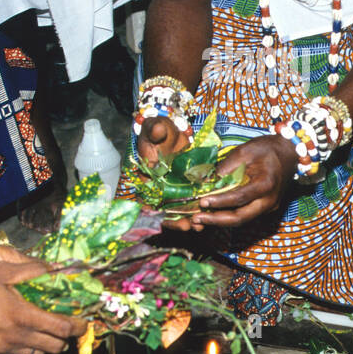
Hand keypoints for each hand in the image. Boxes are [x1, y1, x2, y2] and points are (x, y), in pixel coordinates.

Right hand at [0, 260, 85, 353]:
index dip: (78, 326)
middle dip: (65, 337)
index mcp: (21, 316)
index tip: (84, 321)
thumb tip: (55, 269)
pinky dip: (29, 348)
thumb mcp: (0, 270)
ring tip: (45, 328)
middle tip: (66, 323)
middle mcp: (16, 337)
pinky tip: (24, 334)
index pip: (62, 329)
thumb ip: (31, 272)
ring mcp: (3, 350)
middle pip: (55, 347)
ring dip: (47, 344)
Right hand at [134, 116, 194, 231]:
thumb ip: (155, 129)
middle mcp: (157, 186)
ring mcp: (172, 189)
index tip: (161, 217)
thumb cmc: (159, 129)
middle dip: (174, 220)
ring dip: (187, 219)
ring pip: (177, 209)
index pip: (145, 196)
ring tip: (198, 226)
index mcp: (146, 175)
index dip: (151, 210)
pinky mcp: (186, 188)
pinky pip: (191, 203)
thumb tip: (157, 132)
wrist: (171, 130)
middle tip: (188, 226)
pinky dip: (197, 211)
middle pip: (163, 209)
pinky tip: (206, 217)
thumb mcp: (156, 127)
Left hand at [188, 134, 297, 230]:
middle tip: (196, 219)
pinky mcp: (264, 209)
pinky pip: (244, 216)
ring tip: (199, 220)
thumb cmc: (267, 149)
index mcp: (266, 183)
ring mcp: (268, 207)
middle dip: (217, 220)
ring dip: (219, 222)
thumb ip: (226, 168)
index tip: (201, 201)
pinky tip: (211, 216)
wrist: (290, 153)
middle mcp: (269, 201)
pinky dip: (227, 217)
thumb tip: (206, 183)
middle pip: (241, 218)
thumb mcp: (245, 151)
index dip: (219, 201)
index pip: (240, 197)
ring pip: (242, 221)